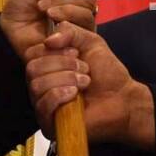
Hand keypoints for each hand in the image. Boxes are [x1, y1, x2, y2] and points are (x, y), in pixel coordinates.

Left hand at [0, 0, 96, 58]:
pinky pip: (86, 19)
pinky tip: (50, 17)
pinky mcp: (81, 34)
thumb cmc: (21, 0)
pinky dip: (66, 13)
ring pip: (89, 3)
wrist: (12, 25)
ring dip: (62, 1)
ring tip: (42, 8)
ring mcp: (82, 19)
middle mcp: (81, 1)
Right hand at [25, 22, 154, 145]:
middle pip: (32, 69)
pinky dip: (59, 94)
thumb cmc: (108, 74)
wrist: (123, 99)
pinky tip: (74, 94)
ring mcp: (44, 105)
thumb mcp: (90, 42)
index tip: (76, 53)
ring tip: (84, 82)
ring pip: (36, 86)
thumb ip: (69, 31)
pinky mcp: (49, 123)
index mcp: (47, 67)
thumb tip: (48, 40)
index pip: (32, 54)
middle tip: (84, 69)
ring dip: (65, 79)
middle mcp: (42, 85)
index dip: (53, 50)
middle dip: (61, 65)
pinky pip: (42, 105)